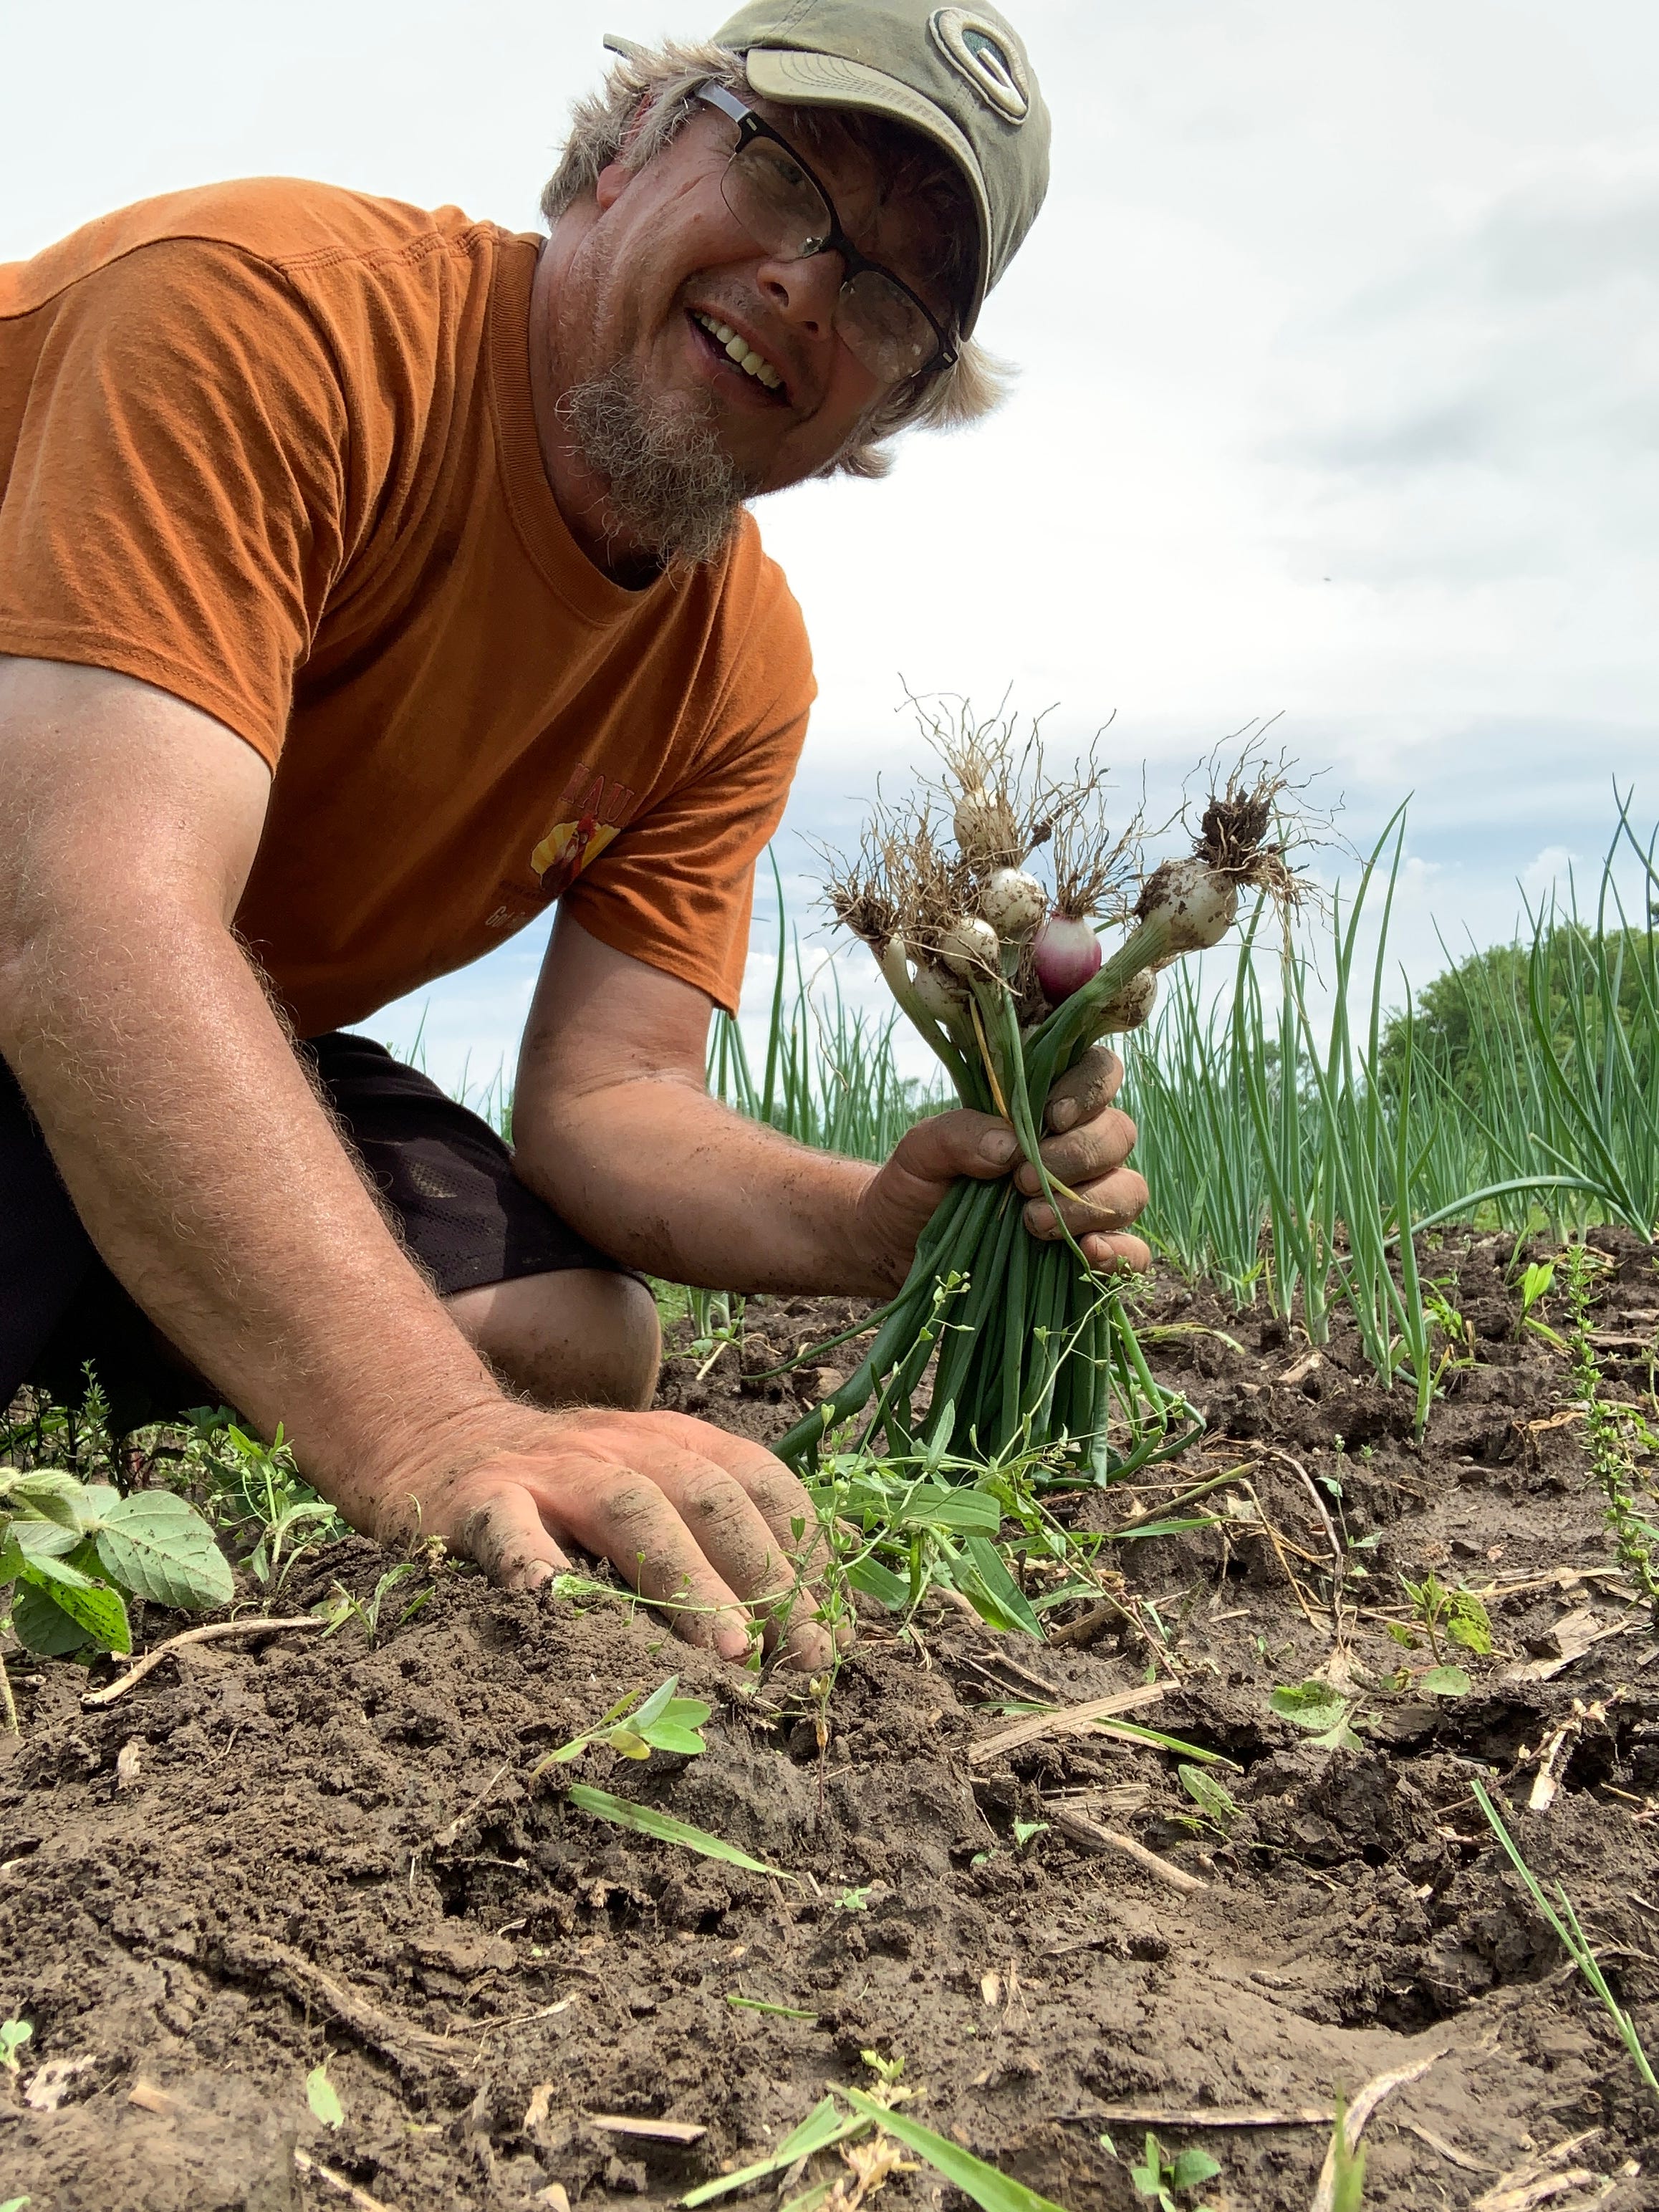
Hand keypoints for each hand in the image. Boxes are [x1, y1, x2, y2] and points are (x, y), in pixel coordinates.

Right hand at [378, 1407, 842, 1672]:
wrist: (433, 1441)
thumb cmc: (564, 1494)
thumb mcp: (647, 1490)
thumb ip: (716, 1537)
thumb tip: (814, 1627)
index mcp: (675, 1442)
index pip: (759, 1483)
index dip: (804, 1554)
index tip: (834, 1635)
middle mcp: (622, 1445)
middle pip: (709, 1496)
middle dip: (767, 1576)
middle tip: (799, 1656)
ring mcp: (549, 1469)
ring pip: (630, 1508)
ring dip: (686, 1576)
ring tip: (726, 1649)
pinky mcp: (477, 1500)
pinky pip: (508, 1529)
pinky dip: (533, 1562)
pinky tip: (558, 1605)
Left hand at [850, 1045, 1150, 1287]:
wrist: (900, 1246)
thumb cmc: (915, 1184)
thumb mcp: (921, 1150)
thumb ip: (957, 1134)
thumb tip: (1010, 1145)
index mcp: (1046, 1110)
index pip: (1099, 1073)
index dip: (1089, 1088)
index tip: (1052, 1115)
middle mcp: (1080, 1151)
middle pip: (1120, 1133)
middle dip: (1078, 1155)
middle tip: (1021, 1181)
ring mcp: (1090, 1203)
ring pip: (1131, 1189)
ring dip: (1088, 1204)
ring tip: (1032, 1222)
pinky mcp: (1090, 1253)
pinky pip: (1133, 1252)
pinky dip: (1119, 1252)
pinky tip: (1085, 1253)